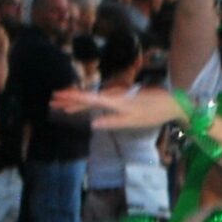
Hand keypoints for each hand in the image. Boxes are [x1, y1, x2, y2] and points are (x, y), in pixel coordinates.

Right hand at [57, 86, 182, 130]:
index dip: (72, 98)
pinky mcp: (120, 99)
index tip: (57, 97)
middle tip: (53, 101)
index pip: (88, 98)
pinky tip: (82, 105)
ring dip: (76, 101)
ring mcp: (116, 97)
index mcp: (113, 102)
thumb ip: (112, 122)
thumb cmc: (151, 113)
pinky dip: (88, 101)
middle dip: (69, 99)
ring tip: (62, 104)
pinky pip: (99, 99)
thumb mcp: (133, 122)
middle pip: (86, 97)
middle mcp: (112, 97)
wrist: (168, 102)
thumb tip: (93, 124)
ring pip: (92, 98)